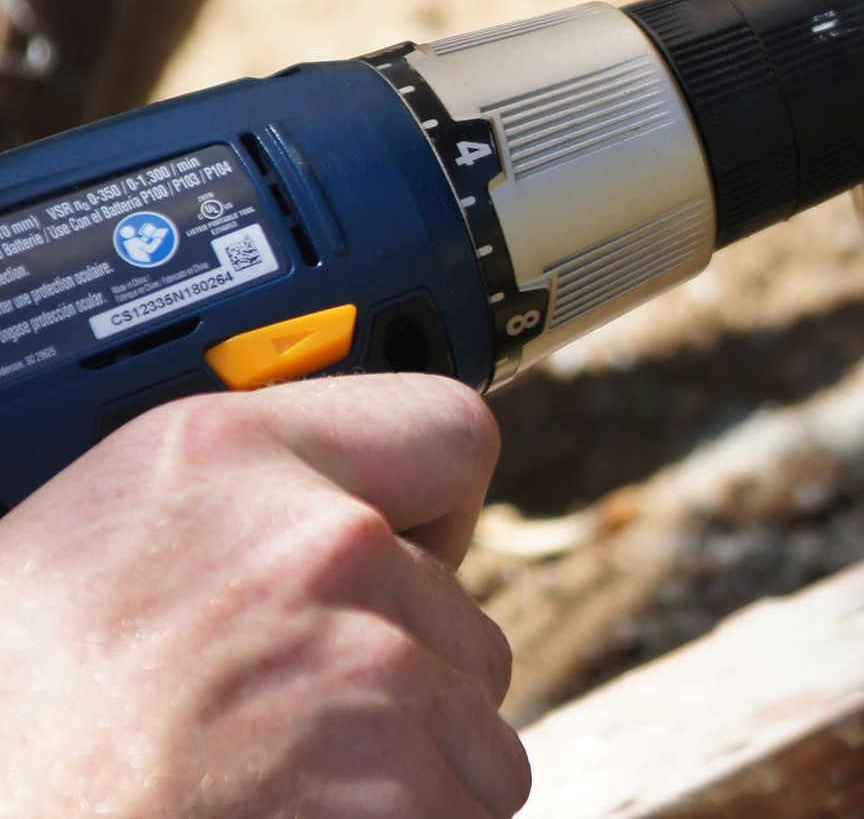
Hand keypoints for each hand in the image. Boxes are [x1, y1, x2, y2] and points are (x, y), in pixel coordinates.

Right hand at [0, 375, 527, 816]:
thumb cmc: (6, 745)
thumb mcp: (64, 563)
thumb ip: (221, 513)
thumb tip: (323, 511)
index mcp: (217, 461)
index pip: (444, 429)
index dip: (426, 508)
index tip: (405, 548)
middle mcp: (315, 545)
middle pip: (453, 603)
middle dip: (393, 668)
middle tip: (267, 728)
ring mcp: (371, 671)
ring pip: (471, 716)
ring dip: (403, 766)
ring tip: (266, 792)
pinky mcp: (405, 794)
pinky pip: (470, 804)